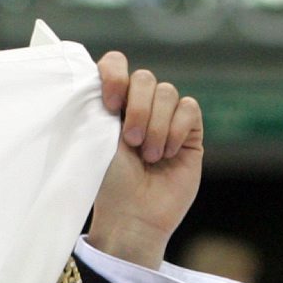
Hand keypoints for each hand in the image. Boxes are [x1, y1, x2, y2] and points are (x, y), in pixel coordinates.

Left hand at [88, 53, 202, 269]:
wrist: (131, 218)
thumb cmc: (105, 186)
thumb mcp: (92, 143)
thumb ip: (95, 108)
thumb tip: (99, 82)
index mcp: (109, 107)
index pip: (115, 65)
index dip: (114, 74)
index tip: (110, 102)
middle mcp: (137, 108)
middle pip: (145, 78)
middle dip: (138, 108)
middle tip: (130, 142)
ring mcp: (165, 118)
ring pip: (168, 92)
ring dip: (157, 125)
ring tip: (149, 156)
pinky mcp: (189, 132)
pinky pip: (188, 108)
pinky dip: (177, 129)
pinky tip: (167, 154)